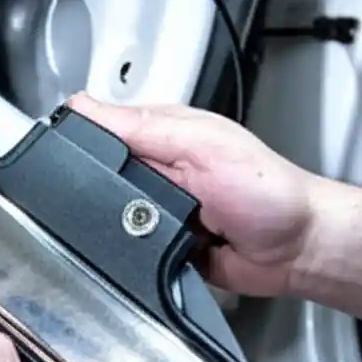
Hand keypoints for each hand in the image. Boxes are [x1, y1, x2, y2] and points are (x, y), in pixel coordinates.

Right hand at [69, 93, 318, 296]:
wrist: (299, 250)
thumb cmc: (270, 191)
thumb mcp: (204, 145)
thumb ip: (146, 127)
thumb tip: (85, 107)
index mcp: (162, 132)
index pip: (102, 125)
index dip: (78, 134)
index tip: (61, 147)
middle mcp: (156, 168)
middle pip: (96, 174)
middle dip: (92, 187)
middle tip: (124, 196)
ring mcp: (156, 209)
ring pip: (105, 216)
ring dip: (112, 223)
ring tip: (139, 225)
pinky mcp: (158, 245)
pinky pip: (126, 251)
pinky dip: (129, 254)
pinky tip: (142, 251)